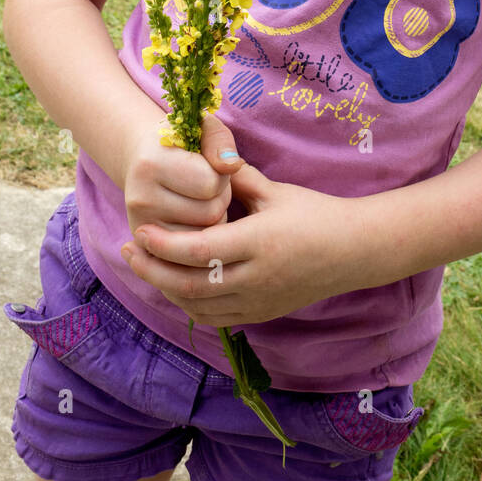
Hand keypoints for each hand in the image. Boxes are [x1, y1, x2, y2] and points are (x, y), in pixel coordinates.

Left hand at [121, 161, 368, 325]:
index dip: (163, 244)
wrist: (353, 250)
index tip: (140, 229)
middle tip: (128, 251)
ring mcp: (259, 301)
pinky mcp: (262, 313)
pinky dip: (188, 304)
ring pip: (198, 306)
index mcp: (259, 243)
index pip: (199, 251)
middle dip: (151, 269)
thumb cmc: (316, 213)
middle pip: (190, 284)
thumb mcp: (277, 191)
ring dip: (165, 288)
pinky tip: (175, 284)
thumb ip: (238, 179)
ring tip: (145, 266)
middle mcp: (256, 278)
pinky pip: (215, 317)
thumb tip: (205, 162)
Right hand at [123, 113, 245, 239]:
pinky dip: (202, 236)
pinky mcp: (147, 247)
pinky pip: (193, 253)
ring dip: (214, 219)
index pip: (210, 183)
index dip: (222, 176)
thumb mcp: (202, 129)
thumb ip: (220, 141)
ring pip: (205, 235)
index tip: (212, 166)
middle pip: (210, 213)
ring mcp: (142, 227)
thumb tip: (232, 165)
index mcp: (151, 164)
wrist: (143, 160)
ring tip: (201, 199)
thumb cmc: (182, 142)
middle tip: (208, 184)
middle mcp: (141, 199)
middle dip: (220, 198)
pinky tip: (194, 218)